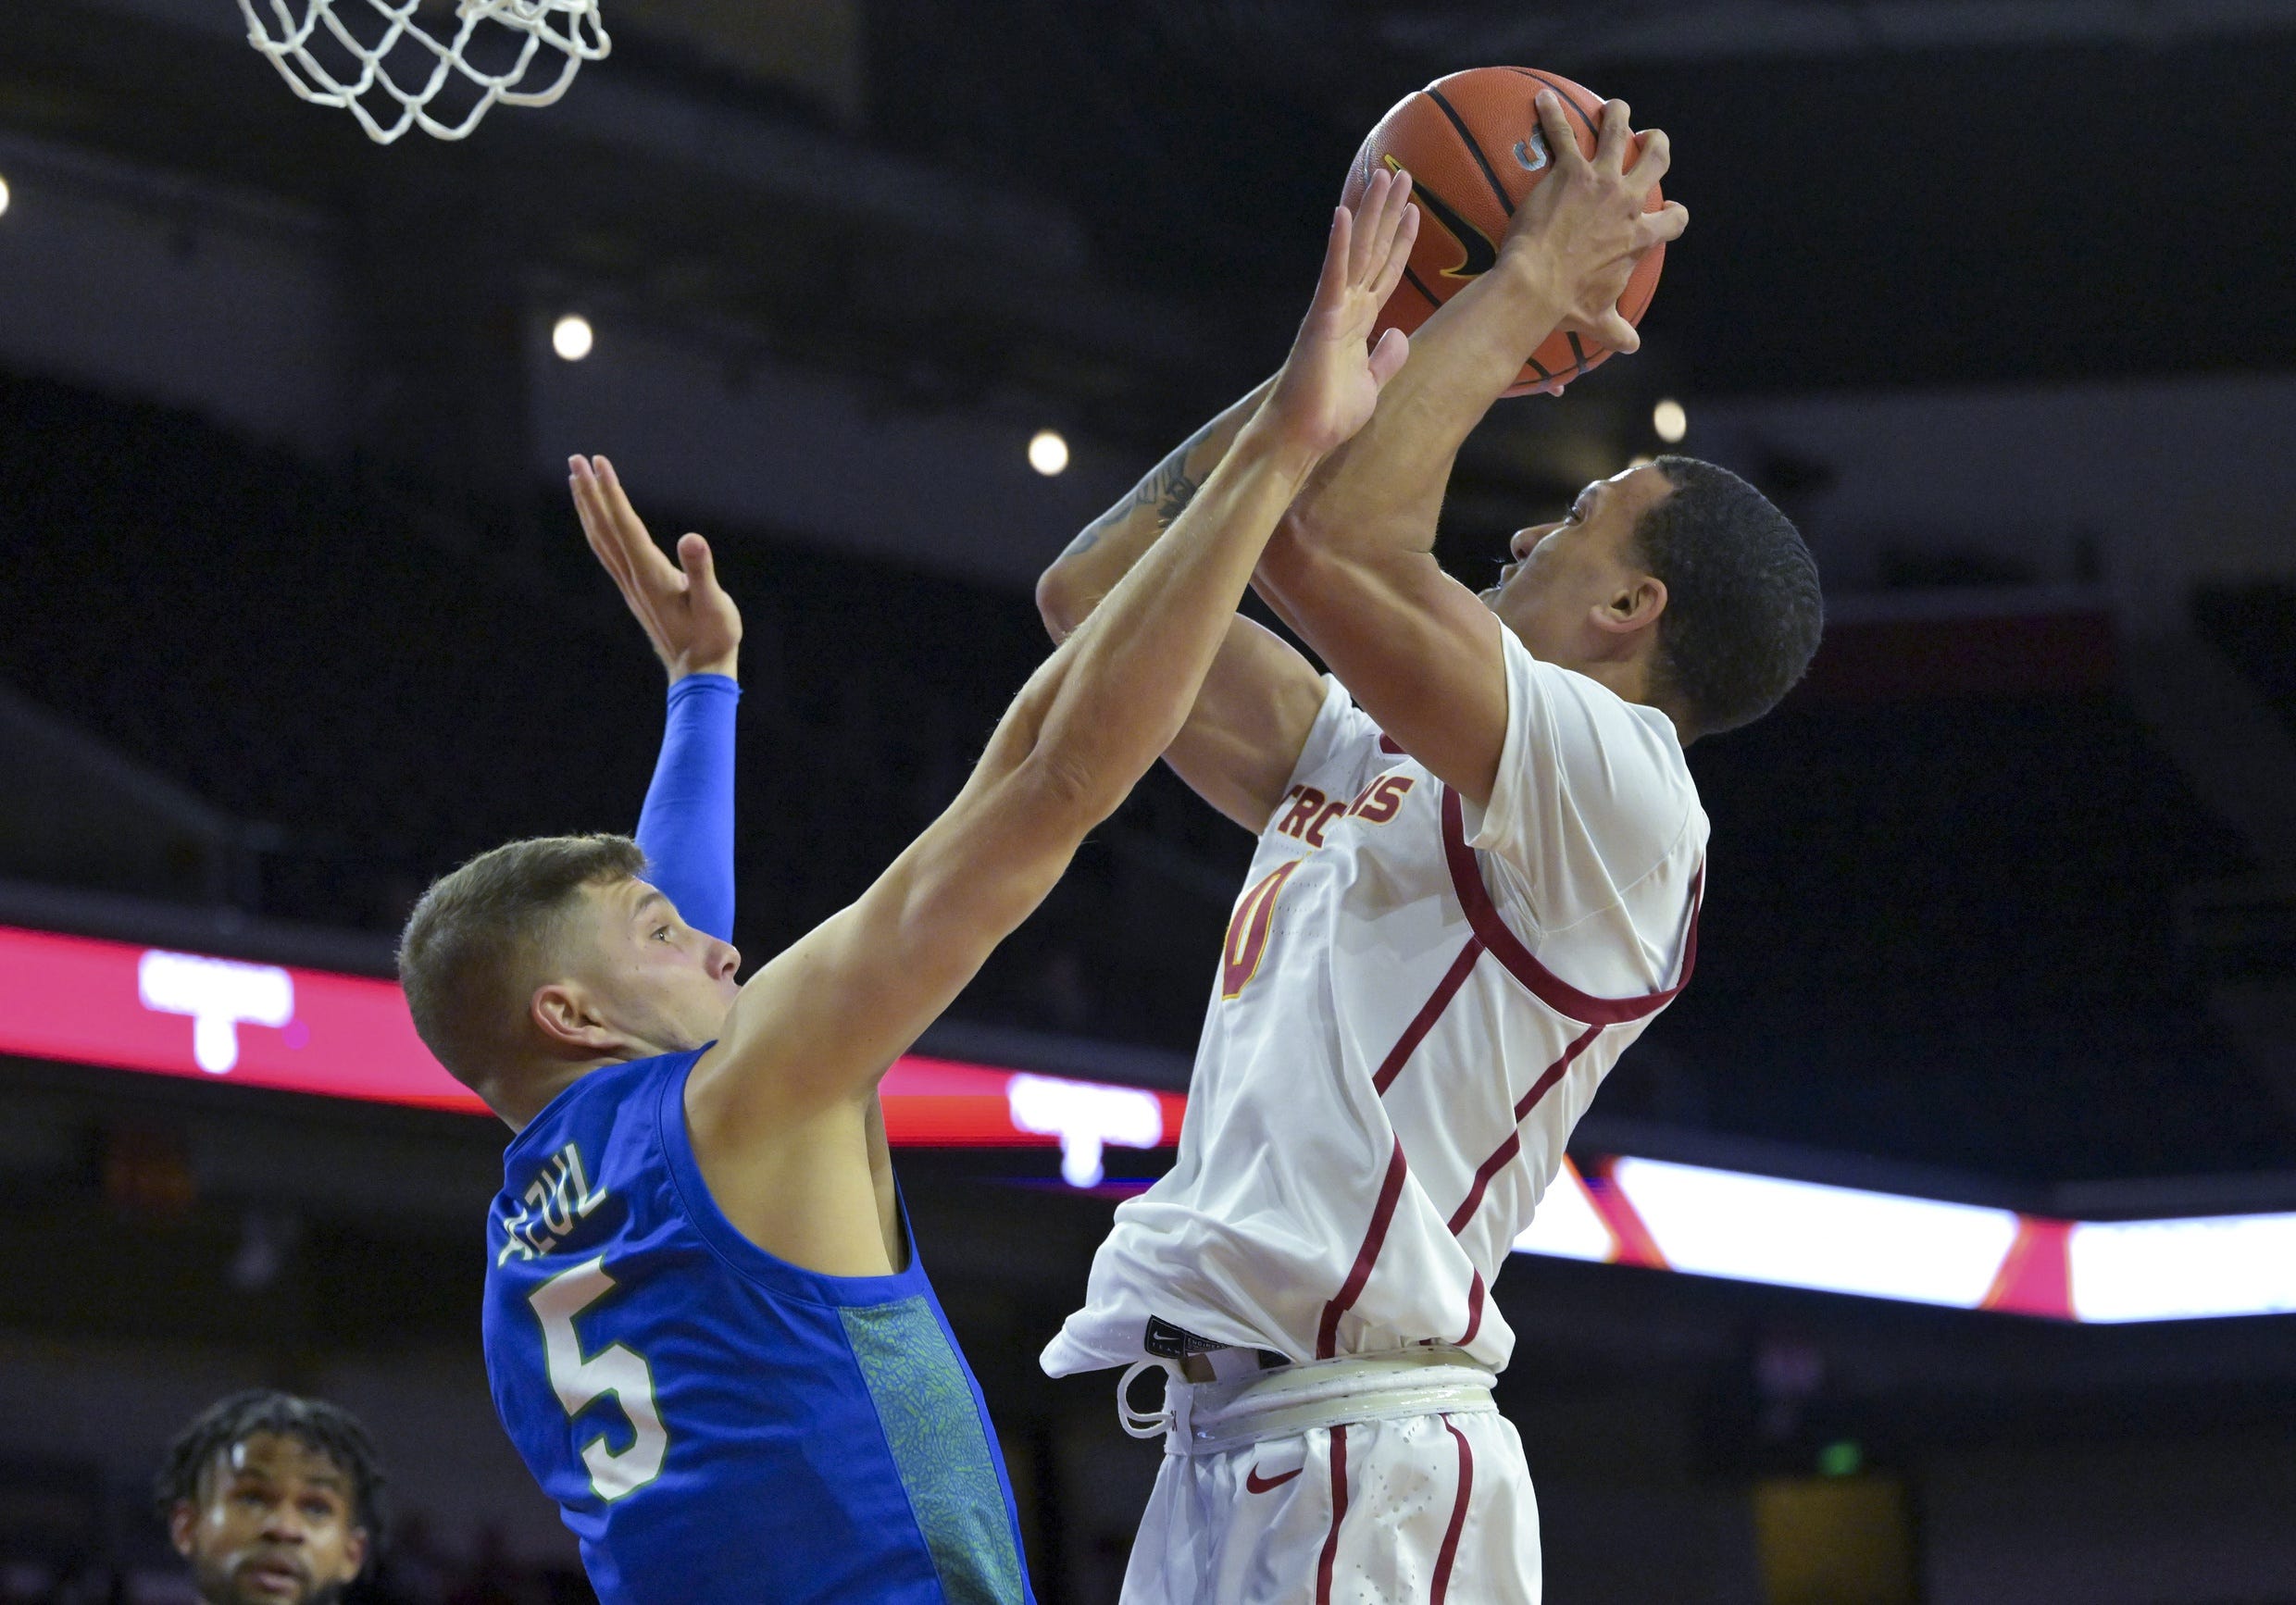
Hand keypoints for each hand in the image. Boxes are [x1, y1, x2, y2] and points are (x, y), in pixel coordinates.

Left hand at [570, 455, 742, 681]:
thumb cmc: (712, 638)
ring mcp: (631, 586)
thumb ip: (702, 572)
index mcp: (650, 576)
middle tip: (576, 459)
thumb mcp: (715, 605)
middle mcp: (633, 578)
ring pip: (600, 540)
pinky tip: (596, 521)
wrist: (698, 672)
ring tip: (578, 481)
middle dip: (589, 492)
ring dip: (588, 509)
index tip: (599, 463)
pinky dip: (597, 529)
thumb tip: (692, 538)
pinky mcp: (635, 592)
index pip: (625, 525)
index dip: (611, 493)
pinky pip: (608, 553)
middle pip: (603, 528)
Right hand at [1257, 167, 1421, 461]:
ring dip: (1373, 212)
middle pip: (1373, 250)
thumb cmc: (1329, 415)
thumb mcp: (1371, 384)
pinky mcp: (1322, 317)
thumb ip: (1386, 358)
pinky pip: (1333, 274)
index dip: (1400, 241)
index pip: (1384, 272)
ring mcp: (1333, 308)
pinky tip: (1344, 212)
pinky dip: (1339, 243)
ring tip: (1387, 177)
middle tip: (1402, 174)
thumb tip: (1399, 333)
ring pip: (1358, 251)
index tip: (1414, 212)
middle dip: (1389, 213)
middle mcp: (1346, 307)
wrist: (1301, 438)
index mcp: (1358, 322)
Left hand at [1501, 93, 1686, 353]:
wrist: (1535, 286)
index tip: (1669, 213)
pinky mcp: (1569, 170)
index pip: (1674, 221)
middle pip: (1656, 159)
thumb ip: (1617, 330)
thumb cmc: (1565, 306)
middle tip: (1650, 137)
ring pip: (1619, 132)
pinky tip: (1542, 99)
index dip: (1674, 215)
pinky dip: (1551, 114)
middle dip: (1656, 144)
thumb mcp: (1597, 320)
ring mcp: (1600, 182)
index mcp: (1640, 237)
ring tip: (1614, 107)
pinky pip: (1563, 133)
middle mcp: (1628, 202)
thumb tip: (1630, 346)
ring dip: (1618, 115)